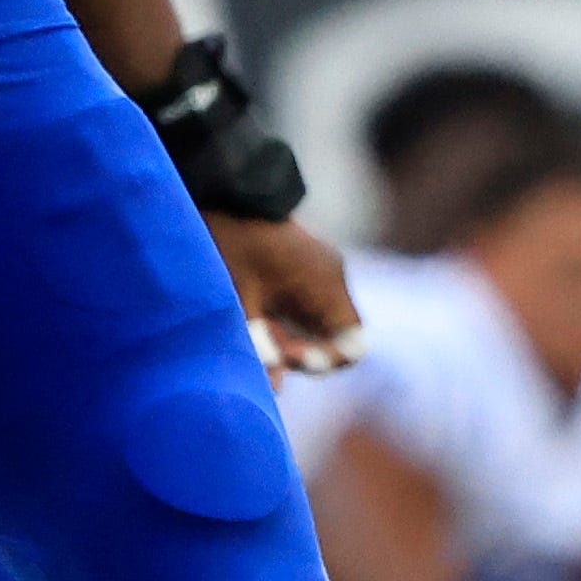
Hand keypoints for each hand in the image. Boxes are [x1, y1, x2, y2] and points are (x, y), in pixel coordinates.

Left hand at [206, 213, 363, 378]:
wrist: (227, 192)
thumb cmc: (233, 244)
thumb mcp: (240, 300)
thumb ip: (259, 345)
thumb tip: (275, 389)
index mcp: (325, 286)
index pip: (354, 345)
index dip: (326, 362)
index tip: (289, 356)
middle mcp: (333, 279)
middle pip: (337, 337)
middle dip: (303, 353)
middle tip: (266, 350)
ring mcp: (324, 271)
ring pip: (323, 323)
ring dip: (294, 337)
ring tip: (257, 333)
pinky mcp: (309, 268)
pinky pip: (312, 306)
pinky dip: (291, 321)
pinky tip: (258, 318)